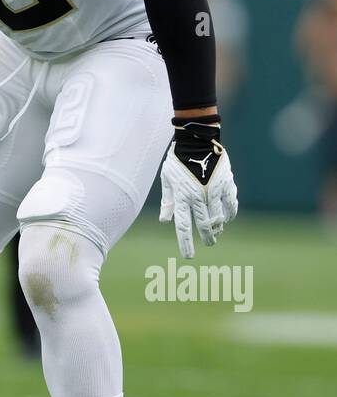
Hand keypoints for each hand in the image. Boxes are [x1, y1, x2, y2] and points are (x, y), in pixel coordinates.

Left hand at [159, 122, 237, 258]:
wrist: (196, 140)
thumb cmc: (178, 160)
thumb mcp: (167, 179)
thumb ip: (167, 201)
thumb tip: (164, 220)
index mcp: (181, 196)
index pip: (183, 225)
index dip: (185, 243)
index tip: (188, 256)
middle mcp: (198, 196)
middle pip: (204, 225)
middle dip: (207, 238)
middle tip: (209, 243)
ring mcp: (213, 191)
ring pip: (219, 218)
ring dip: (218, 227)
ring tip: (217, 232)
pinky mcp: (226, 184)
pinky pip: (231, 205)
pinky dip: (230, 214)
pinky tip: (228, 218)